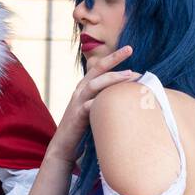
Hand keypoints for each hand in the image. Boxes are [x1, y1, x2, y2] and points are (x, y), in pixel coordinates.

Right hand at [46, 45, 138, 163]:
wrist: (64, 146)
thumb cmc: (84, 127)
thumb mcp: (96, 109)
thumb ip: (107, 99)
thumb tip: (130, 94)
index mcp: (86, 87)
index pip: (101, 67)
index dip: (114, 57)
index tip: (129, 48)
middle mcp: (80, 90)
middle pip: (97, 69)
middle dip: (113, 58)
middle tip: (130, 49)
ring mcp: (77, 102)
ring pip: (94, 84)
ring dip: (112, 78)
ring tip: (129, 74)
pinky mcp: (76, 117)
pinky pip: (88, 107)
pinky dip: (99, 103)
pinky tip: (113, 102)